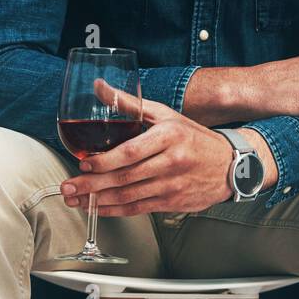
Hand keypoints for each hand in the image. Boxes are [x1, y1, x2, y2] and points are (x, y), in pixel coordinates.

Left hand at [61, 90, 242, 216]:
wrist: (230, 165)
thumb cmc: (193, 137)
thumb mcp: (165, 114)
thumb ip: (130, 103)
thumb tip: (98, 87)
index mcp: (168, 136)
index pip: (130, 152)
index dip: (104, 162)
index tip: (83, 165)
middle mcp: (171, 162)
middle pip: (124, 177)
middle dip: (91, 185)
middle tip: (68, 188)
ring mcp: (171, 185)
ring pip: (128, 197)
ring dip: (97, 201)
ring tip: (75, 200)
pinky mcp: (171, 203)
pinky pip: (137, 209)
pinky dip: (114, 211)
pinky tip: (97, 209)